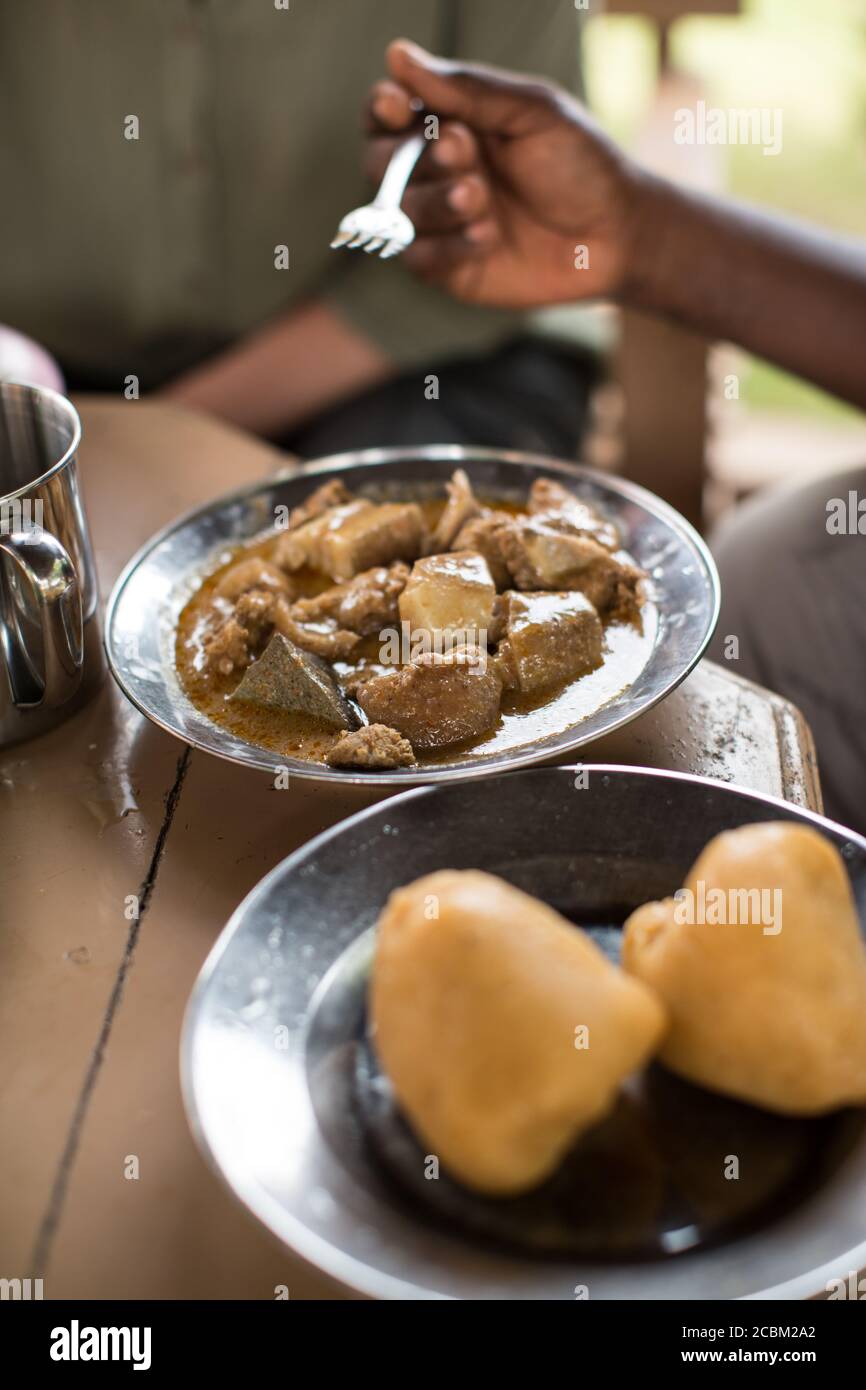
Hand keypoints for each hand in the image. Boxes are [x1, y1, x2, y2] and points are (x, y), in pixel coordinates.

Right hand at [366, 40, 649, 308]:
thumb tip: (397, 55)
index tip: (396, 105)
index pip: (390, 113)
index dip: (382, 109)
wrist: (616, 235)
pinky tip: (487, 237)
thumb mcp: (531, 112)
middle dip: (415, 157)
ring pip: (398, 212)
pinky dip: (446, 245)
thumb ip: (466, 89)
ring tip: (481, 199)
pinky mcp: (451, 268)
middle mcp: (438, 172)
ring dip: (436, 202)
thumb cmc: (580, 164)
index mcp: (452, 124)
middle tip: (463, 152)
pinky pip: (418, 258)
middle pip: (381, 162)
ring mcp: (442, 222)